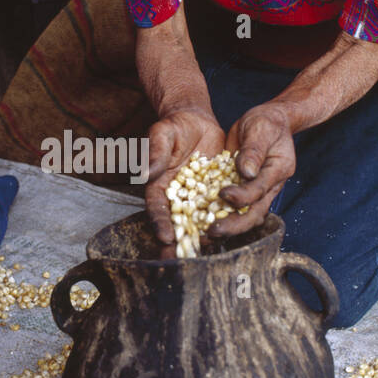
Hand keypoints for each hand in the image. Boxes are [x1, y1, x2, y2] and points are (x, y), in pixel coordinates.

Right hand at [145, 108, 225, 244]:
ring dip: (205, 233)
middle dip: (181, 239)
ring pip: (201, 219)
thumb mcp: (163, 134)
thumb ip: (155, 153)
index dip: (160, 223)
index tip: (166, 237)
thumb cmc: (174, 127)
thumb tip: (144, 173)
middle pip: (178, 221)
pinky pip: (222, 207)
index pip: (157, 207)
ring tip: (211, 246)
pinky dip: (225, 217)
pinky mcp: (217, 192)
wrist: (197, 121)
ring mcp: (198, 196)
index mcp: (159, 185)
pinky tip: (232, 228)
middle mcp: (179, 196)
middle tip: (185, 256)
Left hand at [209, 102, 296, 237]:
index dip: (242, 195)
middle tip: (213, 231)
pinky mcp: (242, 191)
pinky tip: (199, 224)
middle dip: (233, 224)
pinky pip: (231, 208)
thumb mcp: (261, 129)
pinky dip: (217, 216)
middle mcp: (269, 186)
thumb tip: (247, 172)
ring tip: (204, 235)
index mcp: (278, 170)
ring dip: (225, 227)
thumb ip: (254, 150)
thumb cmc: (266, 123)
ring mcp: (256, 191)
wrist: (267, 122)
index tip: (223, 194)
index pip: (259, 189)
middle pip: (253, 213)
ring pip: (243, 216)